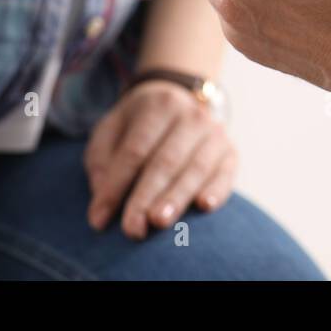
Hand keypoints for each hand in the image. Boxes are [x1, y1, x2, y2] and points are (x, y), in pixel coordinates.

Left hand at [84, 80, 235, 238]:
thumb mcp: (112, 131)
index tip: (99, 218)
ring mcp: (214, 133)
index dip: (116, 186)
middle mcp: (190, 115)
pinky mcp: (231, 152)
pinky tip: (205, 206)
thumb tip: (102, 204)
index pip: (135, 150)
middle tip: (132, 228)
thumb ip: (101, 163)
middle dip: (146, 197)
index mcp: (157, 105)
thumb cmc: (138, 127)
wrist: (181, 102)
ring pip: (195, 168)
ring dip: (177, 198)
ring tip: (158, 222)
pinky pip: (225, 173)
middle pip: (165, 161)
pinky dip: (217, 190)